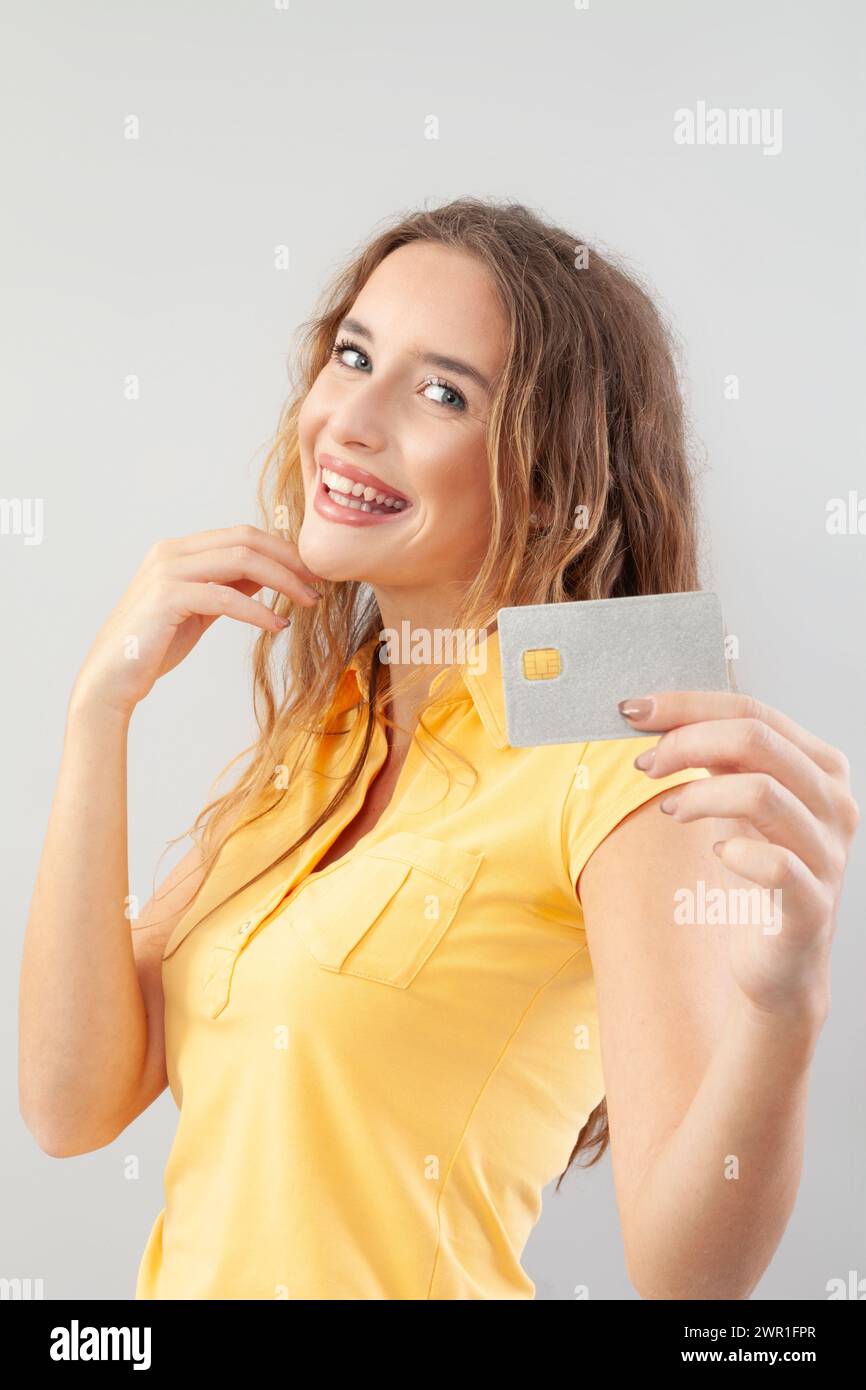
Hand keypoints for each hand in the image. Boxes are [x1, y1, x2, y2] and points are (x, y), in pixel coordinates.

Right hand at [69, 524, 322, 718]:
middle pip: (246, 540)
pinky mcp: (167, 598)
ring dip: (283, 581)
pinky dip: (259, 610)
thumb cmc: (155, 645)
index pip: (242, 534)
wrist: (112, 678)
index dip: (282, 550)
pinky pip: (227, 597)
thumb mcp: (199, 609)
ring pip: (241, 561)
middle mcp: (171, 552)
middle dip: (289, 560)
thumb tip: (267, 575)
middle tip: (318, 584)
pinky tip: (278, 624)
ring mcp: (167, 572)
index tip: (311, 572)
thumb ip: (228, 587)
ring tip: (308, 603)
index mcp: (178, 550)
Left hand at [619, 690, 859, 1018]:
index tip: (635, 709)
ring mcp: (828, 853)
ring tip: (670, 808)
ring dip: (700, 793)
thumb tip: (661, 716)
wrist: (778, 961)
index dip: (689, 704)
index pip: (753, 710)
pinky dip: (738, 852)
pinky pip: (778, 865)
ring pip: (763, 792)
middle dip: (686, 741)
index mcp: (819, 766)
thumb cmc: (757, 873)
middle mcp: (833, 802)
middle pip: (757, 739)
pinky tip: (717, 853)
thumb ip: (718, 756)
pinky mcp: (812, 905)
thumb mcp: (738, 800)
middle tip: (645, 763)